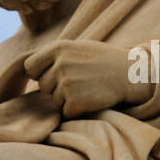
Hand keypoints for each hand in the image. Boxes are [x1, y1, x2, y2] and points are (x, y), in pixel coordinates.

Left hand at [22, 40, 149, 117]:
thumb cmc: (104, 61)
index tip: (55, 75)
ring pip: (55, 100)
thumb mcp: (78, 48)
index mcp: (58, 48)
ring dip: (68, 99)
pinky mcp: (75, 102)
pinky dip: (77, 110)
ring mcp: (67, 83)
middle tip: (80, 82)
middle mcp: (60, 64)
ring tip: (88, 89)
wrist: (130, 74)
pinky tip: (92, 99)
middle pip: (43, 86)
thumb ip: (54, 55)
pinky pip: (66, 112)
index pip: (30, 67)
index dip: (41, 74)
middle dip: (57, 88)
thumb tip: (29, 67)